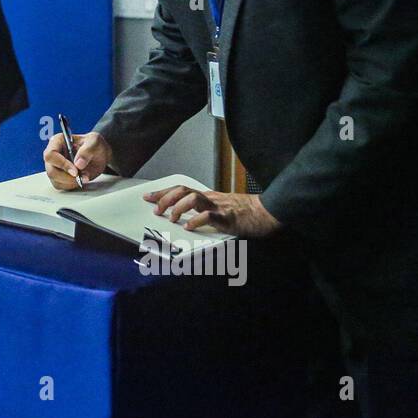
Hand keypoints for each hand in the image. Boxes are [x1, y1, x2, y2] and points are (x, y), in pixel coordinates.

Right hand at [44, 131, 111, 189]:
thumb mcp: (95, 142)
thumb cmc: (94, 145)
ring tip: (84, 176)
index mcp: (57, 141)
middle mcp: (53, 154)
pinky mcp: (58, 176)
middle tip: (80, 177)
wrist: (98, 155)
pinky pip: (59, 185)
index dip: (62, 164)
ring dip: (71, 182)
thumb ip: (88, 150)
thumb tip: (78, 164)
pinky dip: (71, 185)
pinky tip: (79, 179)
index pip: (50, 155)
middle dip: (67, 177)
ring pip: (54, 179)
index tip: (75, 171)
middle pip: (51, 170)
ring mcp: (54, 166)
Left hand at [143, 186, 280, 237]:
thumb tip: (187, 219)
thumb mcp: (223, 209)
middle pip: (183, 191)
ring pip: (193, 199)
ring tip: (172, 218)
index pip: (181, 190)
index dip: (163, 192)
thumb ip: (206, 212)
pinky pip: (209, 216)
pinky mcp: (228, 217)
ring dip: (179, 208)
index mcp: (208, 197)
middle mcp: (211, 198)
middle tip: (156, 209)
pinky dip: (197, 220)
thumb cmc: (247, 213)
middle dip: (166, 198)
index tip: (148, 197)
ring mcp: (220, 206)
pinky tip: (189, 227)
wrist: (269, 212)